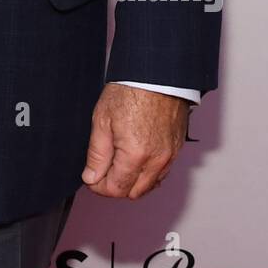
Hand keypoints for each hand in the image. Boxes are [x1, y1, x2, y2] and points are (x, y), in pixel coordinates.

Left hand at [81, 83, 188, 199]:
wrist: (156, 74)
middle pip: (133, 192)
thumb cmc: (131, 91)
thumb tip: (91, 177)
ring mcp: (170, 156)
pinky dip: (147, 173)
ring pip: (149, 186)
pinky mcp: (177, 149)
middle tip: (102, 169)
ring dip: (132, 181)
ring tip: (118, 161)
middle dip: (115, 186)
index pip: (116, 189)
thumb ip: (97, 154)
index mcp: (135, 155)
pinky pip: (161, 173)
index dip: (99, 186)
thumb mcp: (102, 120)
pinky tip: (135, 158)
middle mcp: (156, 160)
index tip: (91, 177)